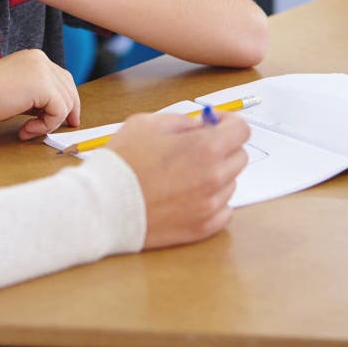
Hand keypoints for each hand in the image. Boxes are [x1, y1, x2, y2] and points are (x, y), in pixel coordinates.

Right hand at [0, 49, 79, 139]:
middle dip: (68, 110)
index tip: (67, 117)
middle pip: (69, 87)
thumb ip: (35, 93)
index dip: (67, 99)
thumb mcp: (16, 89)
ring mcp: (43, 71)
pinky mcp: (44, 86)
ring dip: (50, 122)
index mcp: (33, 57)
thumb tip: (52, 109)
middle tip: (65, 127)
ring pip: (66, 102)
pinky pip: (59, 112)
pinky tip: (26, 129)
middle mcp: (41, 59)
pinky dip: (45, 126)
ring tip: (28, 129)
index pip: (62, 77)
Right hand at [106, 111, 249, 247]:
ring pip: (230, 183)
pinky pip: (223, 209)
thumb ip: (180, 121)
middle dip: (222, 148)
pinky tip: (187, 194)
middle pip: (240, 156)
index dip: (229, 122)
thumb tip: (200, 124)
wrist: (106, 204)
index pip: (241, 130)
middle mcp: (215, 176)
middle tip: (196, 148)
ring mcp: (211, 204)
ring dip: (215, 175)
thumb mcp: (146, 123)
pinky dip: (211, 200)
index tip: (217, 124)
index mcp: (204, 147)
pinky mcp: (204, 226)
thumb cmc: (122, 163)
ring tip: (183, 174)